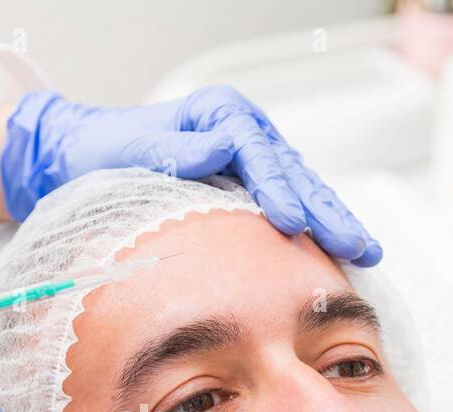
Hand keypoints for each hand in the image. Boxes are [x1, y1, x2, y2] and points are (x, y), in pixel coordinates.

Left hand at [0, 85, 381, 265]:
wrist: (86, 159)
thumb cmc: (103, 153)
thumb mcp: (129, 149)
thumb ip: (172, 151)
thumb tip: (221, 149)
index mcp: (219, 114)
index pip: (256, 151)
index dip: (277, 187)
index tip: (289, 221)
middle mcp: (244, 132)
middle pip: (293, 172)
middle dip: (325, 211)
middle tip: (353, 244)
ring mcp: (253, 160)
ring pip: (303, 191)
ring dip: (334, 222)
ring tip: (366, 252)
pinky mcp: (253, 188)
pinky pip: (292, 207)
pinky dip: (318, 231)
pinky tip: (343, 256)